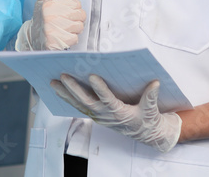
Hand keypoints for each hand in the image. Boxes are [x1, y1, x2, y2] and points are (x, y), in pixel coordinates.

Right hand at [17, 0, 85, 50]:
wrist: (33, 38)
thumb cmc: (41, 17)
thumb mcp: (42, 1)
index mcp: (49, 5)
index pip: (77, 4)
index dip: (74, 8)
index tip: (66, 11)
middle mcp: (51, 17)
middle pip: (81, 15)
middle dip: (76, 19)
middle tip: (66, 21)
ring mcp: (53, 31)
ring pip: (79, 27)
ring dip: (74, 29)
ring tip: (63, 29)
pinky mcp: (56, 43)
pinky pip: (74, 39)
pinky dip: (70, 39)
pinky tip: (62, 37)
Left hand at [51, 74, 181, 152]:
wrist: (145, 133)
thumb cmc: (147, 119)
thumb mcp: (151, 109)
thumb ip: (151, 97)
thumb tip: (155, 83)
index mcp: (119, 113)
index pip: (107, 100)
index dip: (100, 89)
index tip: (92, 76)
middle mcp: (106, 115)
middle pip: (86, 102)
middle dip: (73, 89)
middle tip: (63, 76)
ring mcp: (98, 116)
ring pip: (79, 104)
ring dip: (65, 94)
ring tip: (53, 82)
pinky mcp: (95, 114)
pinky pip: (79, 106)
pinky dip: (67, 98)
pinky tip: (58, 89)